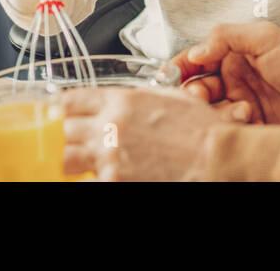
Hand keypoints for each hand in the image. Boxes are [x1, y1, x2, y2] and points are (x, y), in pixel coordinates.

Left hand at [61, 86, 240, 180]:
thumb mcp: (169, 98)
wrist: (217, 158)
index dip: (64, 106)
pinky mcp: (114, 182)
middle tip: (72, 137)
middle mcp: (109, 127)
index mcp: (121, 101)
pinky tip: (102, 174)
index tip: (63, 111)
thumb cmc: (202, 131)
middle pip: (63, 128)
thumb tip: (126, 101)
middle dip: (66, 133)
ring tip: (81, 159)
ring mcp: (109, 158)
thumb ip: (140, 98)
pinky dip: (91, 177)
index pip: (71, 99)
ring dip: (71, 157)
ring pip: (66, 157)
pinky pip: (88, 180)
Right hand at [173, 21, 279, 124]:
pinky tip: (249, 118)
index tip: (169, 75)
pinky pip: (226, 130)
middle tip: (203, 96)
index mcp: (232, 55)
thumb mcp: (265, 37)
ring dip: (217, 111)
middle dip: (194, 94)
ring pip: (208, 112)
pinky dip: (230, 125)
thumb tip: (195, 51)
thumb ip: (226, 36)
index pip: (194, 61)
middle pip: (195, 90)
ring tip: (242, 108)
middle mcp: (232, 80)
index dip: (180, 68)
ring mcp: (240, 104)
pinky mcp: (250, 127)